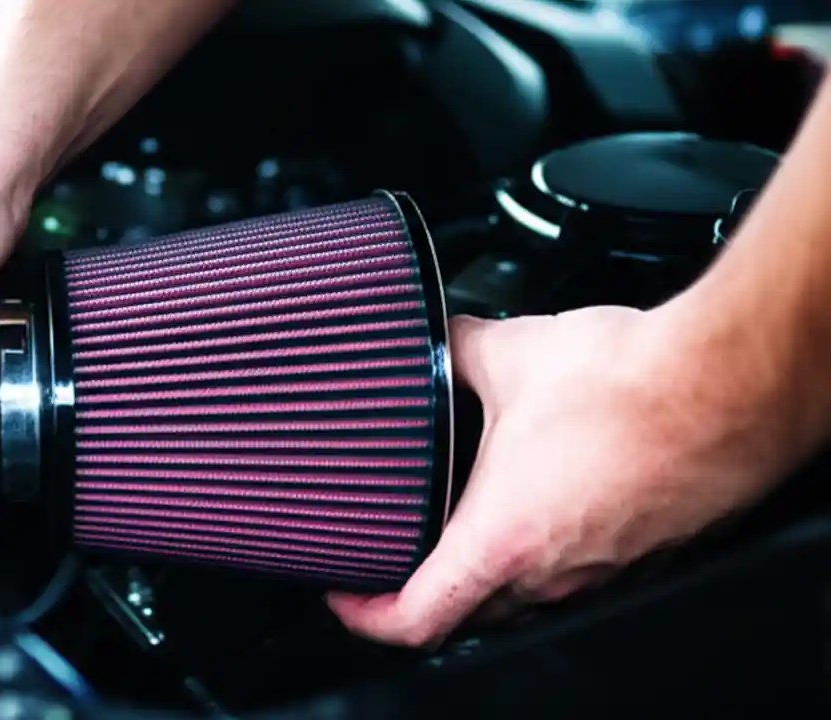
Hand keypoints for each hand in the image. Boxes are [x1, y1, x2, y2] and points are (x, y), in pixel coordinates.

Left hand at [327, 304, 808, 647]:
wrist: (734, 381)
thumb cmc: (636, 383)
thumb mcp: (512, 355)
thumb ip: (457, 351)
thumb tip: (437, 341)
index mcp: (504, 537)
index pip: (414, 618)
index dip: (365, 616)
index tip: (344, 594)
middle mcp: (553, 570)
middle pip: (468, 610)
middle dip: (425, 587)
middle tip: (400, 551)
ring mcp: (603, 567)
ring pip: (527, 592)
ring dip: (489, 566)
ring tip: (468, 518)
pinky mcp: (644, 550)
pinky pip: (579, 567)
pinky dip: (549, 546)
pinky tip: (549, 494)